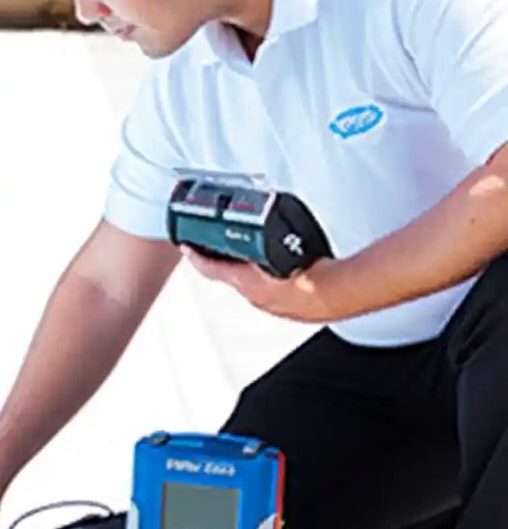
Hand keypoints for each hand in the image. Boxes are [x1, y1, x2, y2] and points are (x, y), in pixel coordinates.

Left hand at [180, 246, 345, 322]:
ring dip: (250, 272)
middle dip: (226, 262)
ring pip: (253, 286)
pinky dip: (273, 282)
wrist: (342, 292)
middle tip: (222, 248)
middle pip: (231, 278)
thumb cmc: (314, 273)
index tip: (187, 248)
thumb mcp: (277, 244)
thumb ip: (261, 233)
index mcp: (248, 284)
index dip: (196, 257)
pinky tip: (285, 273)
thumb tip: (255, 217)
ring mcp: (274, 307)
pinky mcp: (292, 311)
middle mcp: (257, 299)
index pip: (211, 269)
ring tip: (257, 257)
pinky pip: (274, 293)